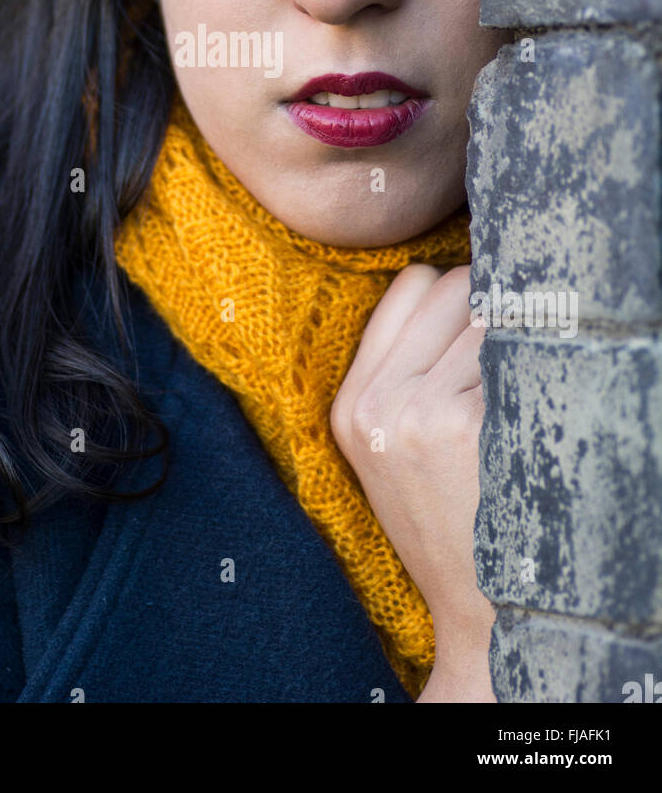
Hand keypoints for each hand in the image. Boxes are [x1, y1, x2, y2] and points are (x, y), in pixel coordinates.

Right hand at [330, 263, 495, 696]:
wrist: (476, 605)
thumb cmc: (444, 518)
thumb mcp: (389, 446)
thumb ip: (401, 367)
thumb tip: (458, 282)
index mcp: (351, 405)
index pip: (412, 285)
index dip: (451, 298)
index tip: (474, 329)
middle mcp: (378, 403)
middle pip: (454, 287)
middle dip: (486, 311)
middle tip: (502, 364)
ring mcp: (420, 413)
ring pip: (491, 316)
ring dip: (515, 341)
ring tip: (513, 396)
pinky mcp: (468, 425)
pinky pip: (518, 354)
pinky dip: (536, 371)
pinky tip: (528, 415)